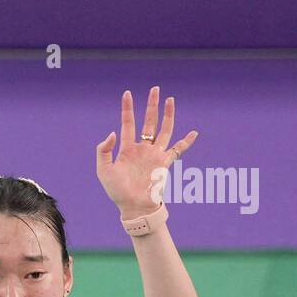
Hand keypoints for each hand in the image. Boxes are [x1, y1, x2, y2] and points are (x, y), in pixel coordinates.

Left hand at [95, 86, 198, 218]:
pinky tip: (194, 133)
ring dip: (168, 115)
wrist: (134, 206)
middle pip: (149, 122)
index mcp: (127, 149)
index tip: (127, 93)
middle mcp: (143, 149)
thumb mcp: (103, 170)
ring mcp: (155, 155)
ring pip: (164, 130)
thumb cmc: (117, 191)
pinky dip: (186, 142)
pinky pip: (178, 150)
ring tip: (170, 100)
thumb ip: (104, 150)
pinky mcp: (165, 164)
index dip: (127, 108)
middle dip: (151, 105)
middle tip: (155, 89)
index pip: (128, 123)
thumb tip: (113, 133)